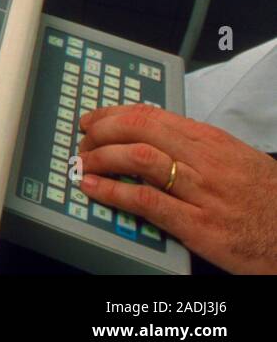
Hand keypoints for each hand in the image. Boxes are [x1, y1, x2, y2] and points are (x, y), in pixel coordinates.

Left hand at [77, 103, 276, 274]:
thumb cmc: (269, 200)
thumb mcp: (236, 159)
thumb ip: (196, 147)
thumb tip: (154, 137)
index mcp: (212, 141)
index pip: (151, 115)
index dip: (113, 115)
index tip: (92, 118)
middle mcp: (205, 160)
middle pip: (139, 130)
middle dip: (102, 131)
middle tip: (82, 141)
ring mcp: (202, 192)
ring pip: (138, 159)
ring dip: (101, 158)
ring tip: (84, 163)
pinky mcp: (200, 226)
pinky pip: (146, 201)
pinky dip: (113, 192)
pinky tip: (94, 189)